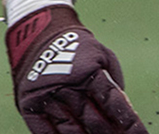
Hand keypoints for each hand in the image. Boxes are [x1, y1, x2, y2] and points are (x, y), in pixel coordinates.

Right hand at [5, 5, 147, 133]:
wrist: (38, 33)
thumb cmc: (76, 48)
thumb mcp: (102, 56)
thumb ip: (114, 84)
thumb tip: (125, 112)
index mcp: (90, 72)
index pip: (114, 103)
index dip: (129, 124)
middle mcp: (68, 86)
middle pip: (94, 122)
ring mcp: (48, 97)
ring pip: (72, 131)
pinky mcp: (29, 105)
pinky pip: (46, 132)